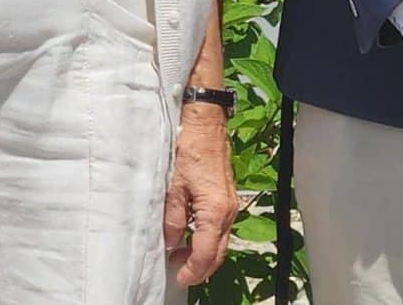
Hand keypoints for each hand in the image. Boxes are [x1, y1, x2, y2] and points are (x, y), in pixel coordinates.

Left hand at [162, 100, 239, 286]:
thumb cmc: (189, 149)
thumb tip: (172, 242)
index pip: (206, 252)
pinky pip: (221, 227)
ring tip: (182, 258)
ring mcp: (230, 203)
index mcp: (214, 210)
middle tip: (181, 275)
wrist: (206, 123)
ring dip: (205, 254)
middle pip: (219, 252)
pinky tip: (192, 237)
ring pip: (222, 240)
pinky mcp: (228, 196)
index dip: (193, 270)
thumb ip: (173, 219)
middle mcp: (228, 210)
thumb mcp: (173, 187)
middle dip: (202, 268)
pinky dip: (209, 239)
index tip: (179, 279)